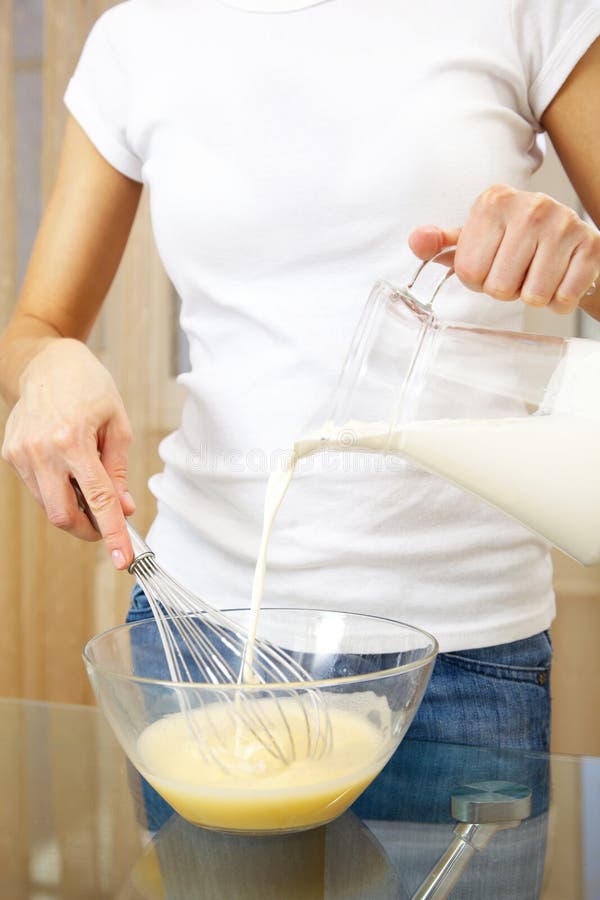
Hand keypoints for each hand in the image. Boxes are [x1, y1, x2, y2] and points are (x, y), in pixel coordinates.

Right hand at [1, 338, 134, 568]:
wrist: (45, 362)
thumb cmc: (89, 388)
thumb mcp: (116, 423)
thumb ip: (118, 470)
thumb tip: (124, 509)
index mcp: (72, 439)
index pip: (97, 499)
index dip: (113, 534)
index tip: (124, 560)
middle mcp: (41, 450)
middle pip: (64, 515)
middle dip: (89, 530)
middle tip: (107, 523)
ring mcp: (21, 454)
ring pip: (49, 506)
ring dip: (74, 509)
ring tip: (88, 483)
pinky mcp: (10, 454)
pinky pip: (37, 489)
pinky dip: (58, 490)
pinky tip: (68, 468)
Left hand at [408, 184, 599, 314]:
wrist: (571, 244)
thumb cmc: (516, 243)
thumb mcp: (475, 239)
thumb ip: (441, 244)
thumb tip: (418, 241)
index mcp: (493, 201)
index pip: (467, 270)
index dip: (477, 280)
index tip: (491, 265)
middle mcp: (530, 205)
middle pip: (498, 286)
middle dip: (506, 290)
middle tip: (517, 272)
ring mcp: (564, 223)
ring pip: (532, 295)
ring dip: (533, 296)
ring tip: (539, 274)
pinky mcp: (591, 245)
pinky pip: (563, 297)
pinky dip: (560, 301)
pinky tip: (560, 280)